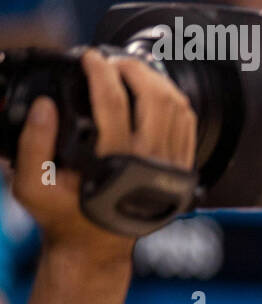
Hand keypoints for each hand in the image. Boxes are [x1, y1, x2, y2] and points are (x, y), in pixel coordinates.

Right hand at [7, 50, 196, 263]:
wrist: (96, 246)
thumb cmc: (65, 216)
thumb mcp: (31, 187)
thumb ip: (31, 144)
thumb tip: (45, 106)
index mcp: (115, 165)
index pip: (115, 103)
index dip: (101, 72)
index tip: (89, 58)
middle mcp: (150, 163)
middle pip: (155, 98)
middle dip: (134, 69)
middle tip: (113, 61)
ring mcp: (171, 167)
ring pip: (177, 108)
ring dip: (156, 81)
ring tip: (132, 71)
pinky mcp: (182, 170)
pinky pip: (189, 125)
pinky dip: (175, 101)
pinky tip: (156, 92)